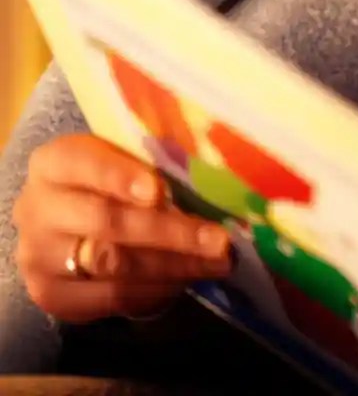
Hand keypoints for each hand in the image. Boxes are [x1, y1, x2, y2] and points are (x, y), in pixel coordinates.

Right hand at [13, 134, 232, 322]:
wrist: (70, 226)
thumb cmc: (114, 182)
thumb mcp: (125, 161)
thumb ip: (155, 165)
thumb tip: (215, 179)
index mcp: (54, 163)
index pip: (82, 164)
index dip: (120, 177)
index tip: (159, 190)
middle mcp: (37, 208)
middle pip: (106, 221)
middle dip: (170, 232)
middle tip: (219, 241)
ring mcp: (39, 255)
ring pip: (114, 264)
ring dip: (175, 266)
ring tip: (218, 263)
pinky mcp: (50, 294)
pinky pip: (112, 296)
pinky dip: (156, 290)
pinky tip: (188, 280)